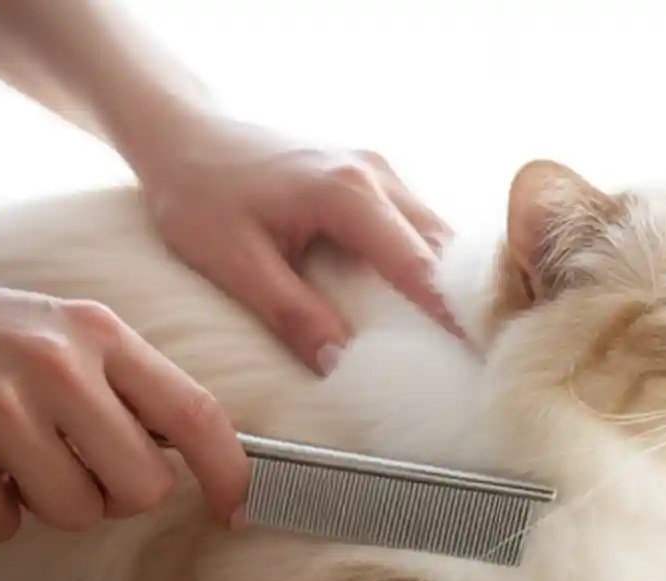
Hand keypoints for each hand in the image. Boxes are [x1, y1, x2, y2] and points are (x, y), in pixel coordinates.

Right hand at [0, 262, 248, 541]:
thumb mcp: (60, 329)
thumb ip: (125, 383)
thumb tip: (191, 454)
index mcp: (99, 333)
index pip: (198, 413)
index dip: (229, 472)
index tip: (237, 509)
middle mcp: (60, 366)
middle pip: (143, 487)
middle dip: (114, 494)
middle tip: (65, 461)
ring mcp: (0, 409)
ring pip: (76, 515)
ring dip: (44, 503)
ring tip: (4, 451)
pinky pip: (2, 527)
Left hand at [124, 111, 462, 374]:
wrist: (182, 133)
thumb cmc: (198, 194)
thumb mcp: (234, 263)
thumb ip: (291, 313)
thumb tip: (341, 363)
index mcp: (348, 193)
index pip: (419, 265)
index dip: (453, 315)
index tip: (483, 357)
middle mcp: (377, 173)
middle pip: (444, 247)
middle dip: (465, 301)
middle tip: (483, 356)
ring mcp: (379, 169)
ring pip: (437, 233)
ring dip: (450, 282)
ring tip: (463, 337)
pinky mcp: (372, 175)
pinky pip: (417, 224)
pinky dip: (428, 263)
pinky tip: (427, 301)